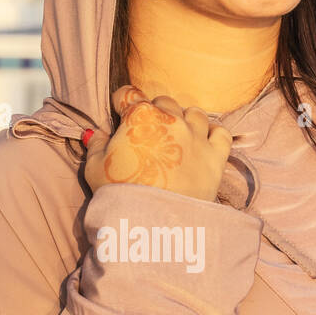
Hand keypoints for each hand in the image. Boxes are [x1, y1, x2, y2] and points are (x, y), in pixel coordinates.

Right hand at [84, 85, 232, 201]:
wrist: (153, 221)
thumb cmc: (119, 193)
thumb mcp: (94, 168)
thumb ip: (95, 145)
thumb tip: (95, 133)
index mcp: (138, 117)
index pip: (128, 93)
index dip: (122, 102)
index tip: (120, 112)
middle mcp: (170, 119)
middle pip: (162, 101)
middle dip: (154, 111)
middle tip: (148, 131)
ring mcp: (196, 135)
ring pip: (193, 112)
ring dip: (184, 119)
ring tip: (177, 135)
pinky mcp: (216, 156)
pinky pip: (220, 133)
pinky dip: (212, 134)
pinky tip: (203, 142)